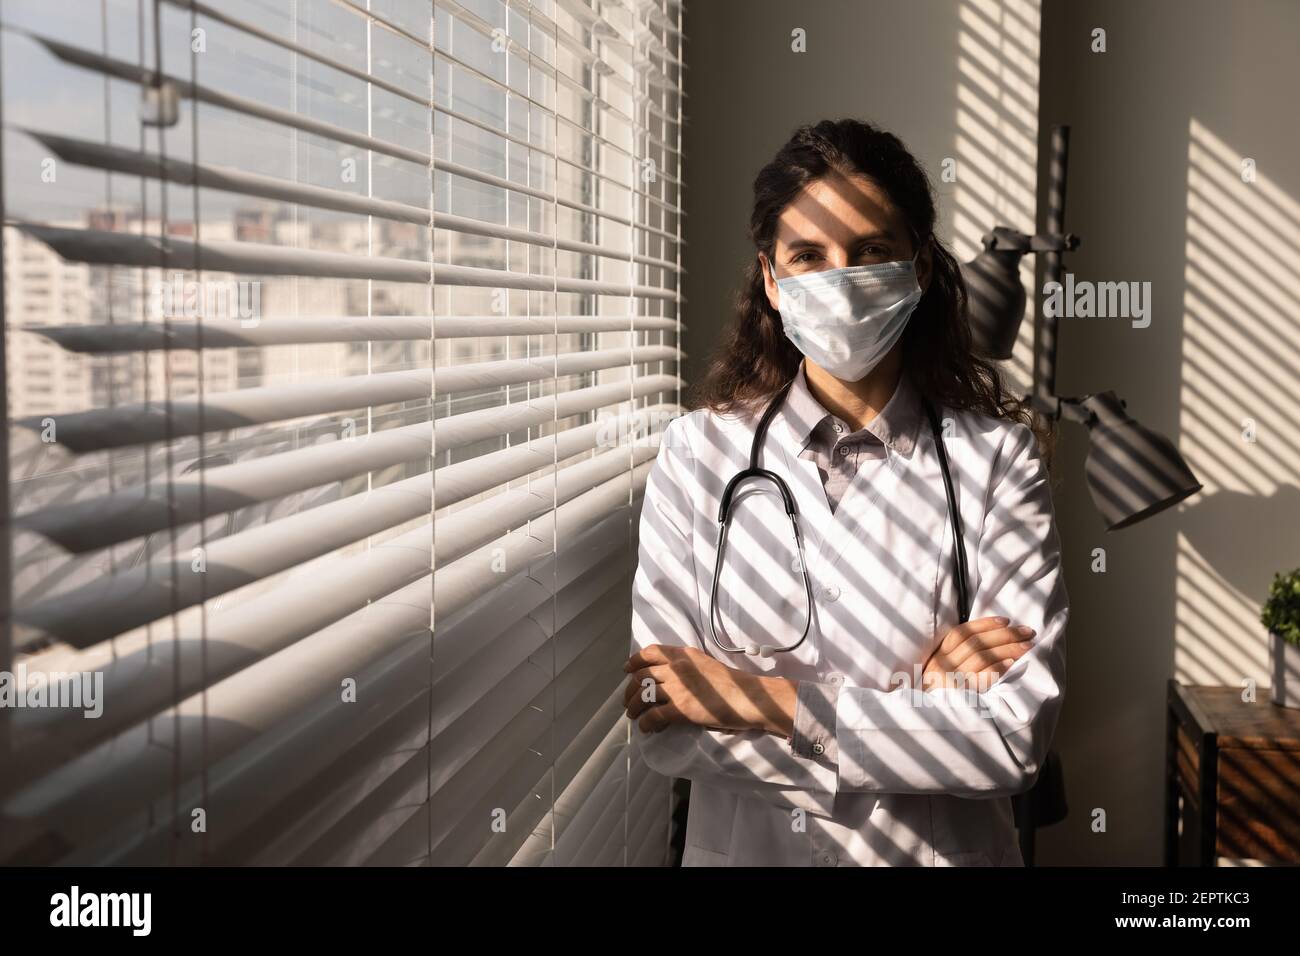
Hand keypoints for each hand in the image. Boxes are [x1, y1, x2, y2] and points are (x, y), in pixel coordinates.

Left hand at [622, 645, 796, 736]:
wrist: (748, 697)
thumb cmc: (731, 684)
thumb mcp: (705, 664)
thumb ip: (687, 665)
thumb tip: (669, 675)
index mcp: (683, 655)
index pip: (650, 652)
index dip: (635, 661)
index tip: (627, 670)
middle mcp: (677, 668)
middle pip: (642, 676)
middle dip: (630, 690)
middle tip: (629, 702)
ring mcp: (678, 688)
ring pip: (644, 695)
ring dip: (634, 707)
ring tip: (634, 716)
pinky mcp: (681, 708)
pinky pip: (653, 715)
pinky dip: (646, 723)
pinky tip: (648, 728)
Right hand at [922, 616, 1035, 692]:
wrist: (922, 723)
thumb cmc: (935, 695)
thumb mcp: (938, 670)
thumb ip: (955, 656)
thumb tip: (987, 640)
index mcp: (937, 656)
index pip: (962, 633)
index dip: (984, 624)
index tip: (1006, 620)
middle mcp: (942, 666)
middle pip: (976, 643)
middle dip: (1004, 634)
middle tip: (1027, 631)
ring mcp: (951, 682)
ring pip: (981, 658)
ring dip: (1007, 649)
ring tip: (1026, 645)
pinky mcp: (960, 697)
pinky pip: (980, 680)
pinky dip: (996, 669)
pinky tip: (1011, 663)